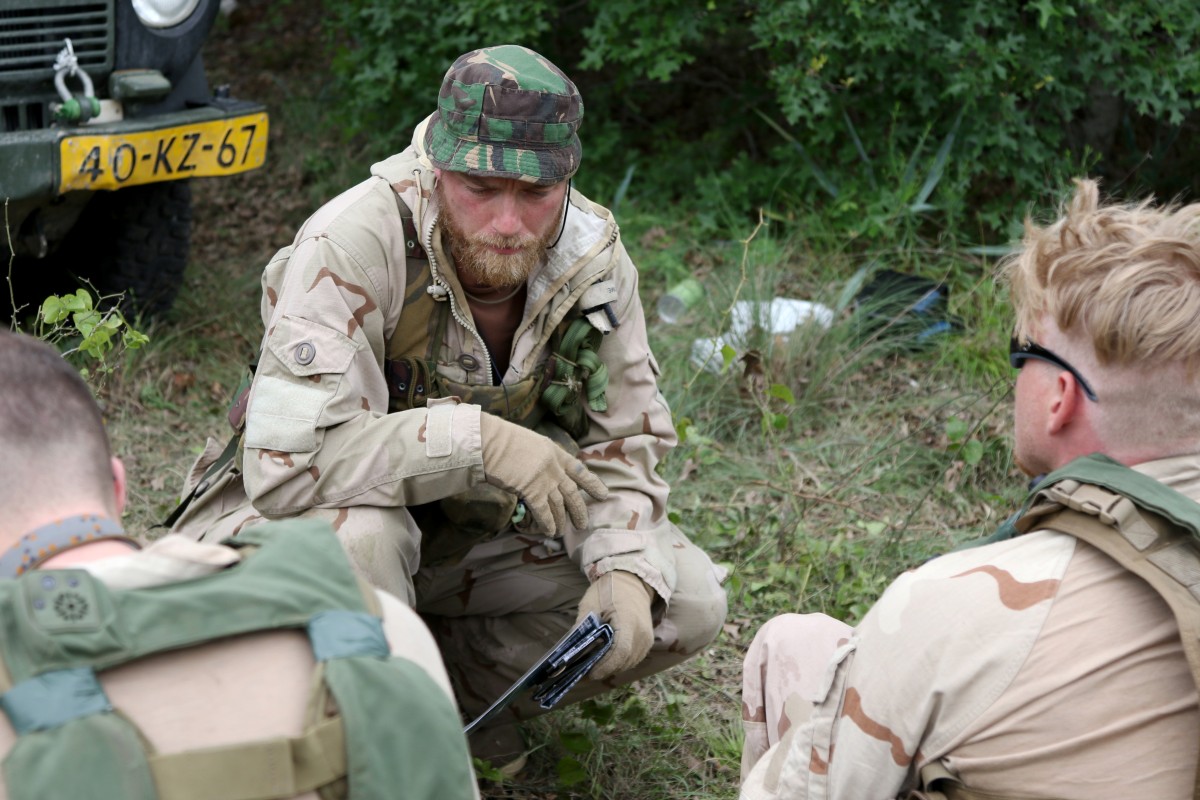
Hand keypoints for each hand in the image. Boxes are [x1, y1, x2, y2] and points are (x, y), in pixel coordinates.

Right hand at [478, 414, 607, 535]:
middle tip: (583, 524)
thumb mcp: (531, 443)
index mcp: (555, 452)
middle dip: (579, 510)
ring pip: (559, 505)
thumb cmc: (502, 440)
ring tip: (563, 532)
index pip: (579, 470)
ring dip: (562, 521)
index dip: (592, 484)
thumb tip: (545, 473)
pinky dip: (548, 523)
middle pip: (572, 493)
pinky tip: (550, 532)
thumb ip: (542, 458)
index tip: (603, 494)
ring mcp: (544, 480)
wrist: (489, 442)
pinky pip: (544, 512)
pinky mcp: (532, 491)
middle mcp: (554, 467)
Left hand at [576, 570, 655, 680]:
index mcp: (628, 621)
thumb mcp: (590, 605)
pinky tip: (607, 660)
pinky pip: (634, 658)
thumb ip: (582, 628)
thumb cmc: (608, 590)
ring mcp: (647, 638)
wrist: (632, 580)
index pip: (620, 651)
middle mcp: (642, 633)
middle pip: (624, 661)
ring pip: (629, 663)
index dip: (605, 666)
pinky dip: (620, 662)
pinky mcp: (648, 641)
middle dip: (604, 669)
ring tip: (593, 668)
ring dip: (612, 668)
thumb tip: (569, 652)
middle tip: (584, 673)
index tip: (589, 673)